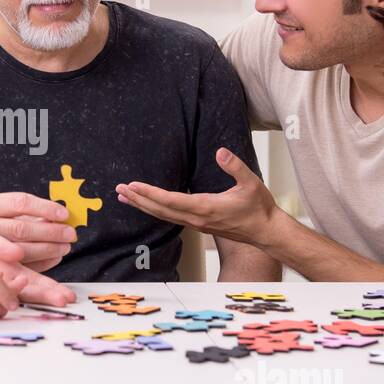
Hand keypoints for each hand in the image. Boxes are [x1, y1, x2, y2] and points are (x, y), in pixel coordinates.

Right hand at [0, 191, 76, 271]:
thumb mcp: (8, 212)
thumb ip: (31, 214)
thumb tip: (63, 218)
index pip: (20, 202)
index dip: (45, 208)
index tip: (64, 214)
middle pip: (20, 228)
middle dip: (50, 232)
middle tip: (70, 234)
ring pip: (21, 251)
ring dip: (48, 249)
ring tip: (65, 247)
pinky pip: (21, 268)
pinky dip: (42, 265)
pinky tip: (55, 260)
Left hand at [115, 148, 282, 244]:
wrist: (265, 231)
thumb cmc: (259, 208)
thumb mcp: (251, 182)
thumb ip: (235, 166)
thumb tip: (220, 152)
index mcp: (205, 208)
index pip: (169, 200)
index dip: (149, 193)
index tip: (132, 185)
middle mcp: (196, 218)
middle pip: (159, 210)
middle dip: (137, 199)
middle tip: (118, 190)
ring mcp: (196, 223)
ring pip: (162, 216)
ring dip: (142, 206)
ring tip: (124, 197)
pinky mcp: (198, 224)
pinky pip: (170, 218)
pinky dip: (154, 210)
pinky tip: (147, 205)